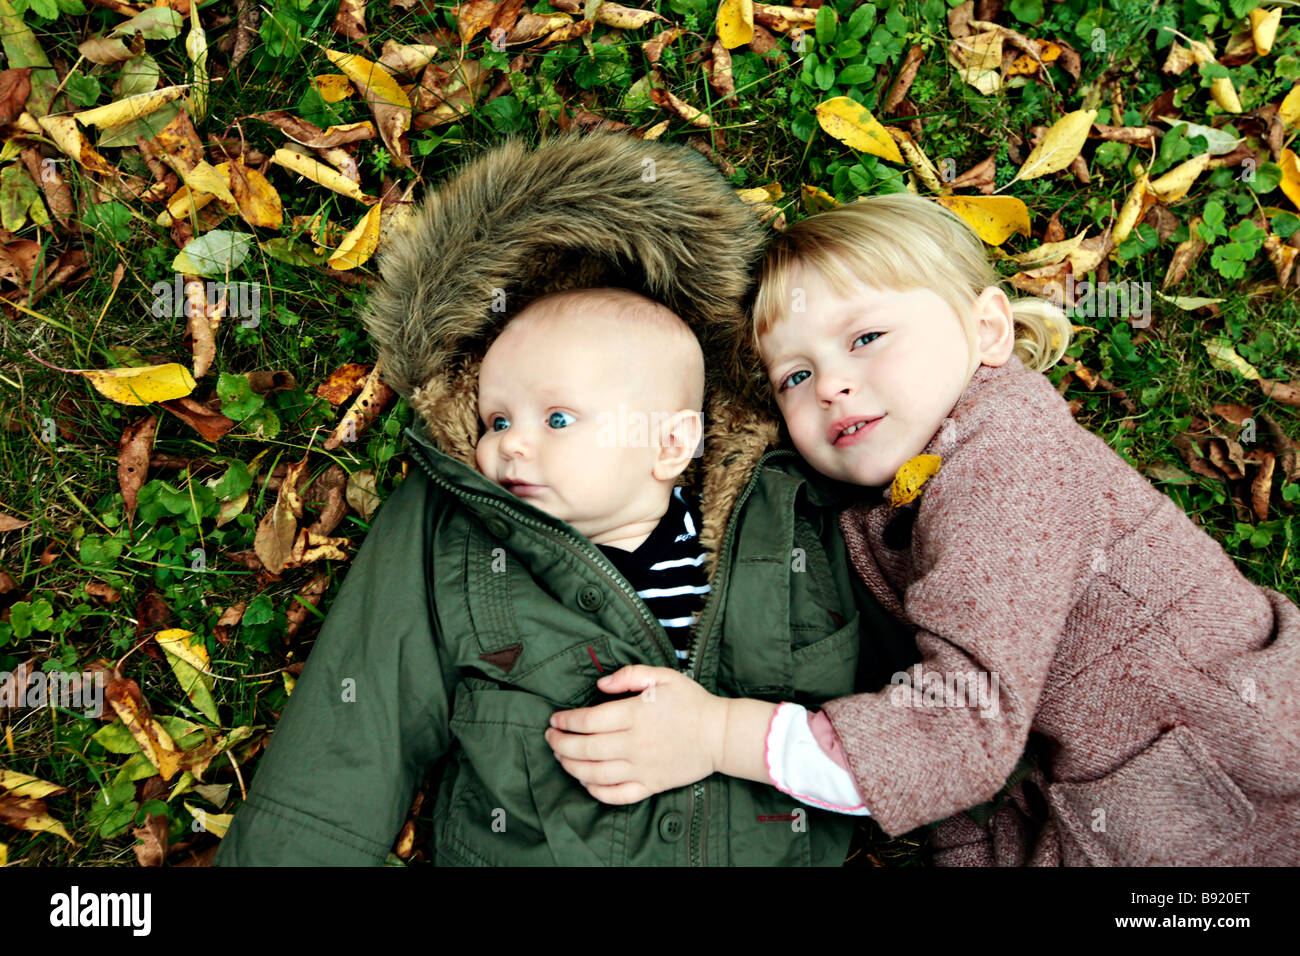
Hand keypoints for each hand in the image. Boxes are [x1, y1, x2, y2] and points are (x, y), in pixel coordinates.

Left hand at [544, 665, 728, 804]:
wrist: (719, 734)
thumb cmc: (691, 702)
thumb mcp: (663, 676)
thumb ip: (630, 674)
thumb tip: (600, 684)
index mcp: (636, 714)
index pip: (589, 720)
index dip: (566, 721)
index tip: (555, 720)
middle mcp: (635, 743)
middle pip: (586, 748)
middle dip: (561, 744)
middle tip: (550, 739)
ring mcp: (642, 767)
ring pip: (596, 773)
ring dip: (572, 767)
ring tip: (561, 758)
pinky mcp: (651, 785)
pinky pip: (617, 795)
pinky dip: (596, 791)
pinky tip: (586, 782)